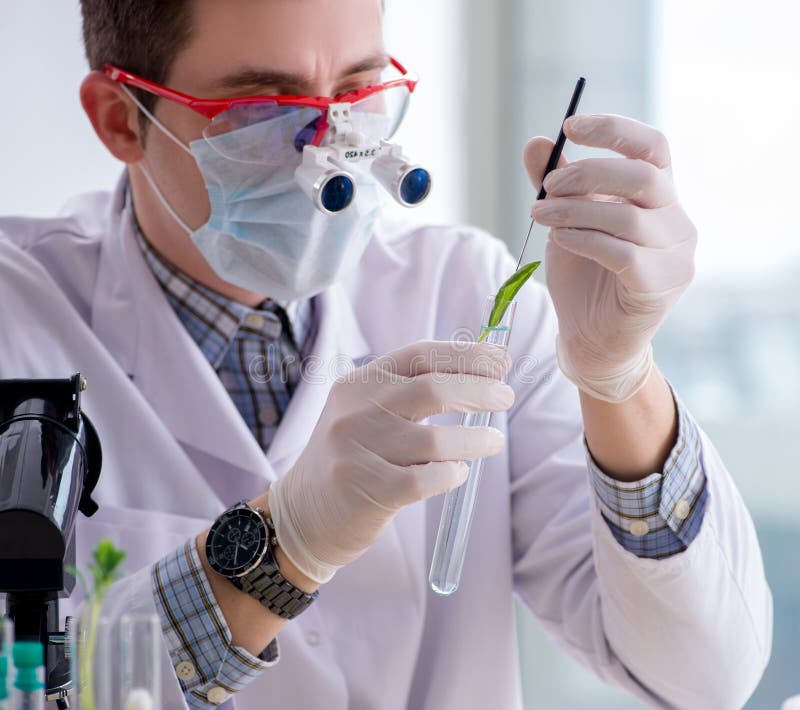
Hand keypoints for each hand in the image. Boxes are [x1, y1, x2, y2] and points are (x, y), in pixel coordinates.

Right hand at [268, 341, 513, 583]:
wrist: (302, 515)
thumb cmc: (352, 458)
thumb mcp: (366, 412)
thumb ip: (410, 393)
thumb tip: (481, 374)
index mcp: (359, 383)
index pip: (421, 356)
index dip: (467, 354)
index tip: (500, 359)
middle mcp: (355, 411)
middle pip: (433, 389)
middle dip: (480, 390)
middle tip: (505, 396)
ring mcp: (357, 451)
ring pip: (436, 440)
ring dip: (476, 440)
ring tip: (492, 442)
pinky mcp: (366, 490)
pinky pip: (427, 479)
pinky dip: (452, 474)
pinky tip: (456, 473)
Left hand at [523, 114, 695, 401]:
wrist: (590, 339)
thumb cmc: (583, 278)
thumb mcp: (566, 222)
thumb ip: (556, 186)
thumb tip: (535, 142)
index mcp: (659, 199)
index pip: (652, 147)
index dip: (614, 129)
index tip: (569, 126)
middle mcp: (676, 222)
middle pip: (643, 176)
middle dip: (587, 174)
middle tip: (545, 186)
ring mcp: (676, 256)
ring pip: (628, 216)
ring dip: (574, 210)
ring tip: (541, 216)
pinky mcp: (660, 286)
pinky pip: (622, 252)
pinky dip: (585, 240)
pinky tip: (561, 240)